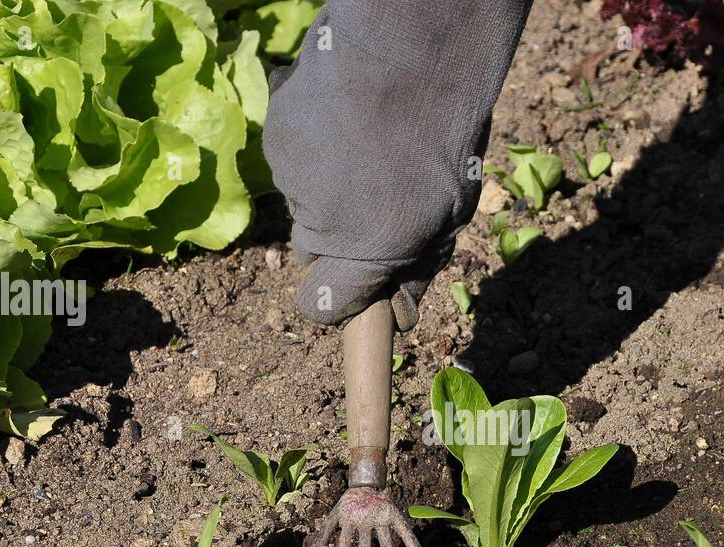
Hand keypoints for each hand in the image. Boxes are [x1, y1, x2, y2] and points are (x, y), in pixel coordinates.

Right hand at [262, 0, 531, 329]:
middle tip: (376, 197)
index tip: (355, 286)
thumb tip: (401, 317)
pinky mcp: (273, 133)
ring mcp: (290, 175)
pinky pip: (290, 154)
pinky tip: (345, 117)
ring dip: (325, 183)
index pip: (319, 306)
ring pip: (301, 198)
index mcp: (364, 251)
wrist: (410, 53)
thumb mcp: (450, 215)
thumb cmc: (443, 136)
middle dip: (336, 236)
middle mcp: (317, 222)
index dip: (337, 298)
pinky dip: (311, 143)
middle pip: (311, 250)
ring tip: (366, 144)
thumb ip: (418, 269)